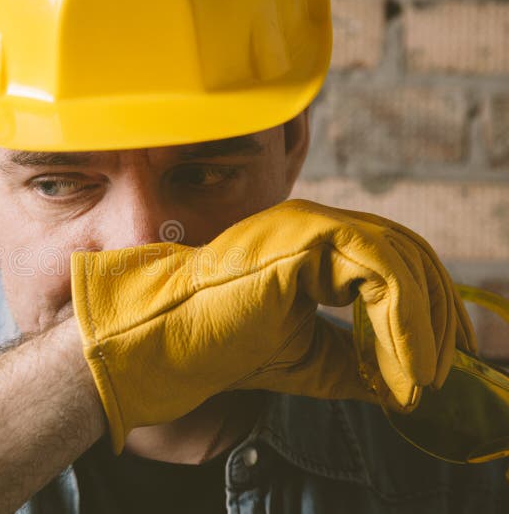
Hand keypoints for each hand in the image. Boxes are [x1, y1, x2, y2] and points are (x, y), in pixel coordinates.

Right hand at [69, 199, 475, 453]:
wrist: (172, 342)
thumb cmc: (226, 346)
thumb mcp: (311, 358)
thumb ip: (358, 360)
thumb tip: (408, 387)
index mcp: (316, 248)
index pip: (393, 262)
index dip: (427, 311)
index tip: (436, 363)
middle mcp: (317, 225)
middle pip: (409, 254)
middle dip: (436, 317)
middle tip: (440, 373)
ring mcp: (311, 223)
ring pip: (403, 259)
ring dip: (424, 325)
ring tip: (420, 376)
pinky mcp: (306, 236)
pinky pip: (382, 271)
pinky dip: (404, 321)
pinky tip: (402, 362)